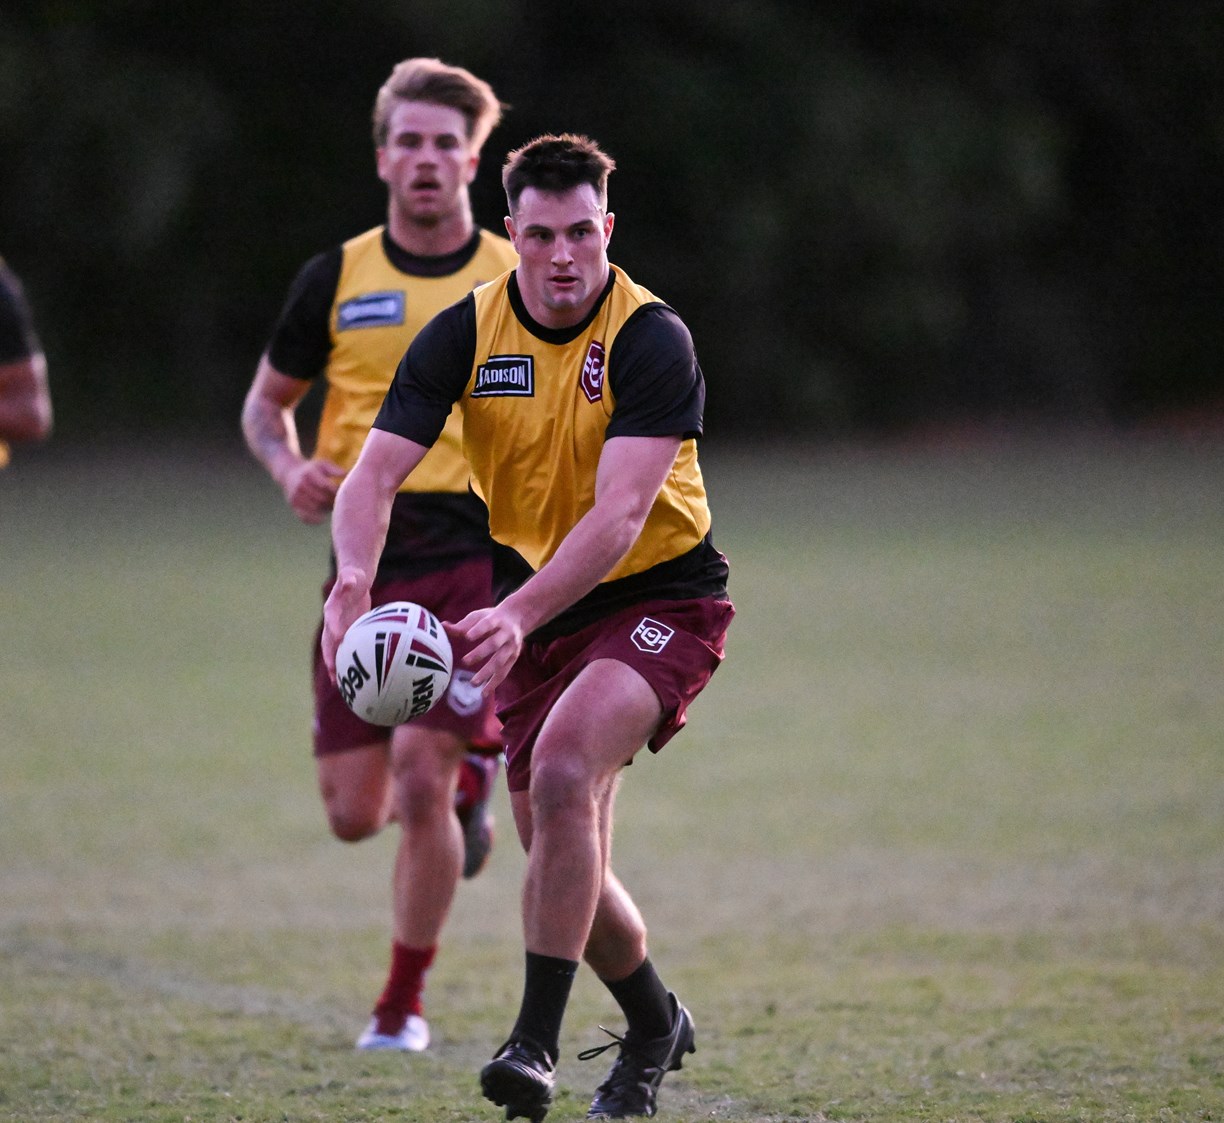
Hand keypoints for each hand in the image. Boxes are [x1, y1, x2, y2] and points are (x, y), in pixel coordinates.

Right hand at [284, 459, 344, 523]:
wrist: (289, 473)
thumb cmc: (311, 469)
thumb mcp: (322, 465)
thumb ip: (334, 469)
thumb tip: (347, 474)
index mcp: (309, 474)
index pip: (326, 486)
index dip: (336, 492)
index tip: (342, 493)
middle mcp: (301, 485)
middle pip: (322, 498)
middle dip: (332, 501)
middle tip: (338, 502)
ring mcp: (295, 495)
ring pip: (315, 508)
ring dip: (326, 509)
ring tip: (331, 506)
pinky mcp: (293, 505)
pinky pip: (305, 516)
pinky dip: (315, 520)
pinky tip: (322, 518)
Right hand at [321, 567, 370, 682]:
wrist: (353, 581)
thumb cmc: (353, 577)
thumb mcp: (352, 576)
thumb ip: (348, 580)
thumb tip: (349, 579)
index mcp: (332, 609)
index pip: (331, 621)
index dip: (334, 631)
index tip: (339, 641)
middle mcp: (332, 622)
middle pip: (328, 642)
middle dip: (330, 658)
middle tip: (333, 674)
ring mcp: (338, 629)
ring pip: (334, 650)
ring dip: (335, 666)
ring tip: (338, 684)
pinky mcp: (347, 633)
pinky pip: (345, 649)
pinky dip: (347, 662)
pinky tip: (354, 677)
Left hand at [448, 604, 526, 694]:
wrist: (517, 617)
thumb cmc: (492, 618)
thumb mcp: (479, 617)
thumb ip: (463, 625)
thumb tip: (443, 626)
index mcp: (496, 619)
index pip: (487, 624)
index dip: (478, 630)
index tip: (467, 637)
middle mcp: (506, 633)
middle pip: (494, 644)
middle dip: (480, 653)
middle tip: (464, 661)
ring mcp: (511, 646)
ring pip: (500, 660)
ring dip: (487, 673)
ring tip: (473, 683)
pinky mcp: (513, 657)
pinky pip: (504, 672)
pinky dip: (494, 683)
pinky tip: (484, 693)